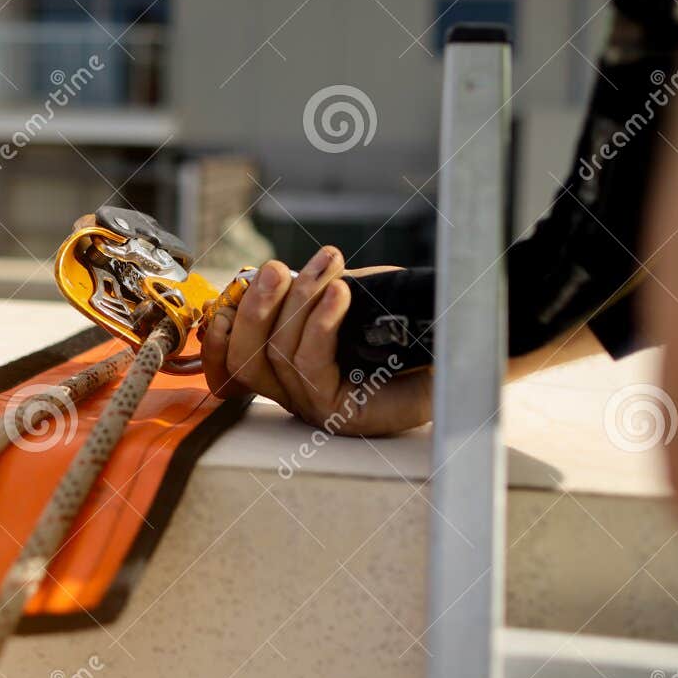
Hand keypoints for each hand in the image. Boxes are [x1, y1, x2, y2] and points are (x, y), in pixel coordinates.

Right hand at [200, 247, 431, 436]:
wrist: (456, 352)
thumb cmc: (403, 328)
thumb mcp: (346, 300)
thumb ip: (308, 293)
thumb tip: (269, 273)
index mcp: (289, 368)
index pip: (234, 358)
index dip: (221, 329)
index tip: (232, 289)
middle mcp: (295, 391)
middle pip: (246, 358)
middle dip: (254, 307)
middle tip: (274, 269)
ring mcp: (315, 405)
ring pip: (280, 353)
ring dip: (299, 299)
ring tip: (326, 265)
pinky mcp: (338, 412)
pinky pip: (311, 365)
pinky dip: (319, 323)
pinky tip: (338, 294)